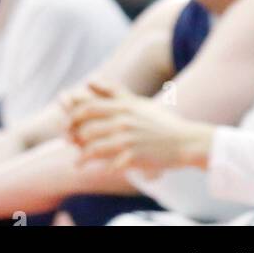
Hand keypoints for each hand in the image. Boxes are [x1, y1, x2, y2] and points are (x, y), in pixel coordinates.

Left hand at [62, 79, 211, 176]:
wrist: (185, 141)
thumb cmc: (161, 121)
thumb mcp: (137, 101)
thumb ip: (112, 91)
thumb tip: (88, 81)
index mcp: (123, 106)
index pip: (88, 108)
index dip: (73, 117)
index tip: (67, 124)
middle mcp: (123, 121)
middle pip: (89, 129)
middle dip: (75, 138)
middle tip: (70, 145)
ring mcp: (129, 139)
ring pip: (96, 148)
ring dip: (83, 157)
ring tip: (77, 164)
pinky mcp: (136, 156)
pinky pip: (112, 164)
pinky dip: (103, 168)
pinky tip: (100, 171)